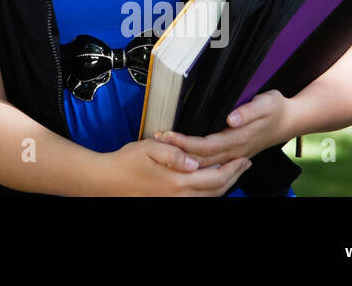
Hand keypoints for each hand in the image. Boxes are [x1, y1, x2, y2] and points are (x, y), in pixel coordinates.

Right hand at [104, 137, 250, 195]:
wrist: (106, 181)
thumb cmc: (126, 162)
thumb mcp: (149, 148)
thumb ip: (174, 153)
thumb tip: (196, 161)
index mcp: (177, 181)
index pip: (215, 177)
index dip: (233, 168)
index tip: (243, 158)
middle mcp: (179, 196)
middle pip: (217, 191)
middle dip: (234, 177)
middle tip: (245, 164)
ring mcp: (174, 203)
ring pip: (209, 199)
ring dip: (224, 186)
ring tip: (232, 173)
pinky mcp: (168, 204)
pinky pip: (197, 202)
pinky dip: (210, 194)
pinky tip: (210, 184)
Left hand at [153, 89, 292, 166]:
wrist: (290, 120)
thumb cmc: (276, 109)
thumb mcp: (266, 103)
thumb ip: (248, 111)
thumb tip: (231, 118)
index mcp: (239, 138)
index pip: (205, 146)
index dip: (184, 143)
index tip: (166, 135)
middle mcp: (235, 150)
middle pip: (201, 158)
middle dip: (177, 151)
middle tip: (155, 141)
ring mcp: (234, 154)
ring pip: (205, 162)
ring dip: (183, 157)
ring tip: (163, 147)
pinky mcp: (234, 153)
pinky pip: (211, 162)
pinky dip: (194, 160)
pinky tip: (181, 156)